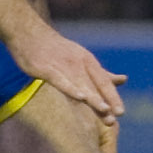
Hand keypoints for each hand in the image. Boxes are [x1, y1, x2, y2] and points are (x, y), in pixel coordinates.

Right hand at [13, 24, 127, 143]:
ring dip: (93, 98)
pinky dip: (71, 88)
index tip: (121, 113)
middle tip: (114, 119)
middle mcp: (79, 63)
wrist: (29, 33)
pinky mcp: (46, 68)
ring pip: (81, 84)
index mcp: (88, 62)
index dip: (112, 97)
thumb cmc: (57, 50)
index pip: (104, 82)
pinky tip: (81, 97)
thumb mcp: (83, 59)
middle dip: (105, 102)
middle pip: (95, 85)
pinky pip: (61, 80)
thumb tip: (123, 80)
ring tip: (104, 110)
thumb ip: (101, 73)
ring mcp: (63, 65)